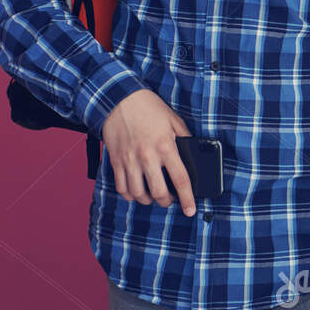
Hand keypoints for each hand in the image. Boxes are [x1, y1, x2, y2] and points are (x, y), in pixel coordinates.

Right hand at [101, 89, 195, 216]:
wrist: (119, 99)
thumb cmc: (149, 108)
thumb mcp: (174, 120)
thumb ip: (185, 138)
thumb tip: (194, 155)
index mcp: (166, 146)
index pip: (180, 179)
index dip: (187, 198)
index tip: (190, 211)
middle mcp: (147, 156)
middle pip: (159, 193)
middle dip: (168, 202)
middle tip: (171, 200)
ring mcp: (129, 160)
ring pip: (139, 194)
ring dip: (148, 201)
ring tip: (154, 197)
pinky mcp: (115, 161)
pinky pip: (121, 188)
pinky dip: (130, 195)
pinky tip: (136, 192)